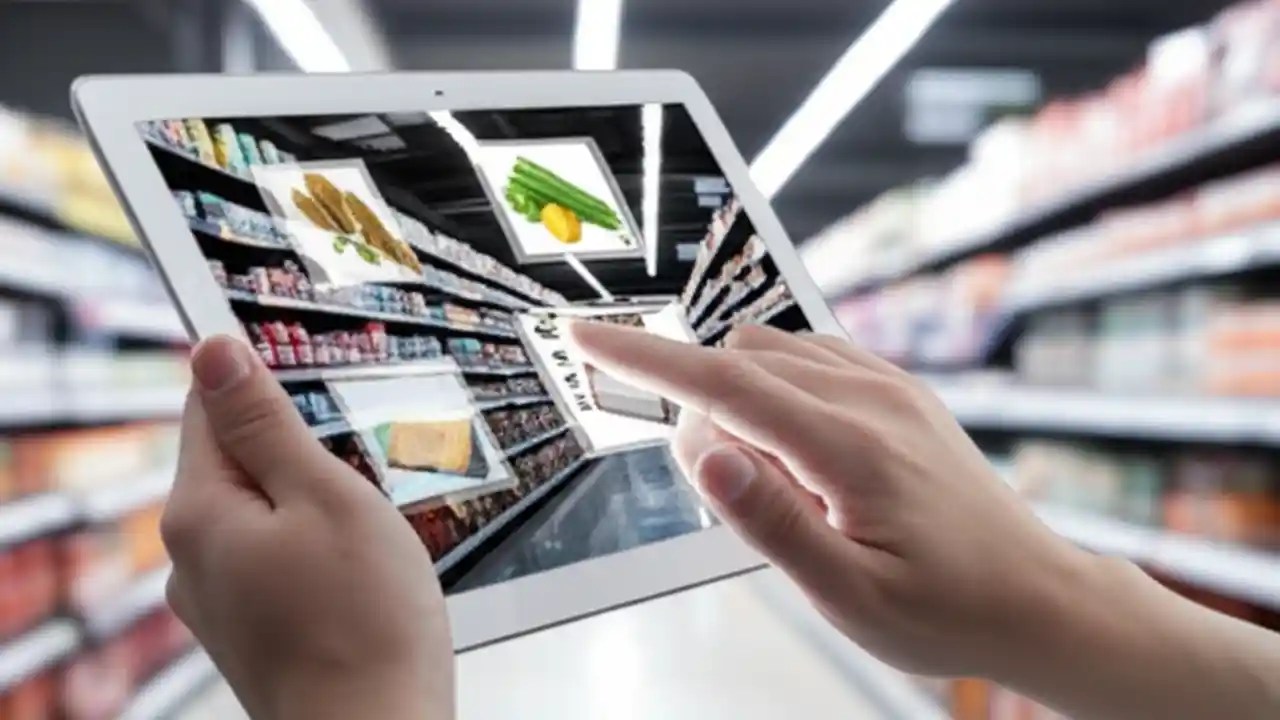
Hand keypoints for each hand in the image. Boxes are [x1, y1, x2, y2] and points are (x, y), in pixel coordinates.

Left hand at [162, 336, 454, 719]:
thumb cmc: (365, 625)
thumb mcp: (326, 496)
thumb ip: (265, 423)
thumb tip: (213, 351)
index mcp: (200, 512)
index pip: (210, 404)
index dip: (261, 376)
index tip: (315, 371)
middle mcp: (192, 557)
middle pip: (239, 460)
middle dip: (300, 449)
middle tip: (363, 463)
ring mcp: (219, 600)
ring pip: (265, 513)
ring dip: (314, 504)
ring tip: (370, 529)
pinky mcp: (253, 630)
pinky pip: (277, 560)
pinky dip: (317, 550)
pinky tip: (358, 572)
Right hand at [569, 322, 1092, 677]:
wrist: (1034, 596)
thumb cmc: (946, 608)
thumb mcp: (849, 595)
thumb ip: (771, 523)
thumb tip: (704, 454)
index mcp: (850, 446)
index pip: (722, 382)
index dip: (644, 357)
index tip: (585, 336)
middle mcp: (868, 397)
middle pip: (738, 362)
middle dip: (695, 407)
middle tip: (724, 496)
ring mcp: (886, 386)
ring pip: (770, 352)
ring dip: (734, 397)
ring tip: (770, 487)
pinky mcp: (895, 389)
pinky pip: (808, 357)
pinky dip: (770, 384)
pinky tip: (789, 448)